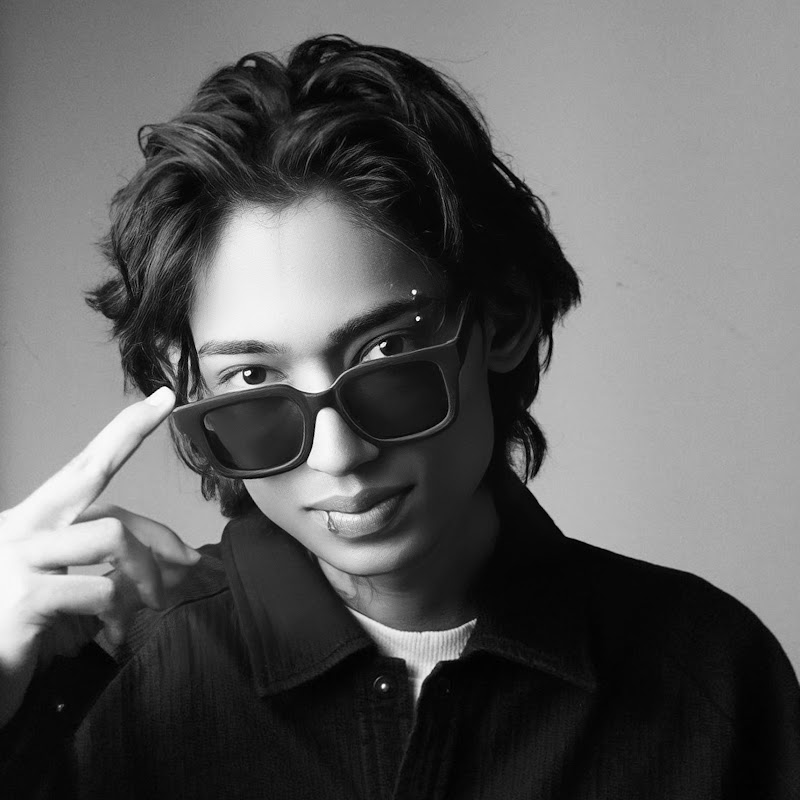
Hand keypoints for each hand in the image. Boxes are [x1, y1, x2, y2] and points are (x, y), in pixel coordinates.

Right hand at [0, 387, 200, 728]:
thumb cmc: (23, 634)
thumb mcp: (71, 592)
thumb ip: (110, 565)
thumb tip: (177, 559)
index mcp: (34, 521)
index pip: (86, 465)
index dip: (126, 430)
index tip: (162, 398)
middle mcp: (20, 527)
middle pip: (91, 474)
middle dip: (138, 455)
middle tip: (192, 550)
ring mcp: (17, 558)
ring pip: (111, 535)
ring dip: (145, 574)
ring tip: (149, 607)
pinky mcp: (24, 596)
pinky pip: (100, 589)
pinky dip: (119, 613)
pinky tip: (111, 636)